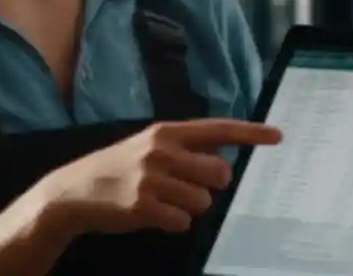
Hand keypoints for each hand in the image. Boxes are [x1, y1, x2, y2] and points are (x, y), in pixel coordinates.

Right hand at [37, 119, 282, 236]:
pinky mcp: (143, 207)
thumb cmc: (118, 168)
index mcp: (166, 132)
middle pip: (220, 173)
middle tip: (187, 186)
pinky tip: (152, 214)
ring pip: (203, 202)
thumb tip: (222, 159)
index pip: (218, 129)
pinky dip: (173, 223)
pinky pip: (182, 222)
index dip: (251, 133)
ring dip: (189, 207)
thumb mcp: (149, 146)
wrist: (74, 191)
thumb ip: (184, 148)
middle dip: (210, 185)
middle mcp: (162, 151)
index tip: (278, 135)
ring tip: (162, 200)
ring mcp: (152, 179)